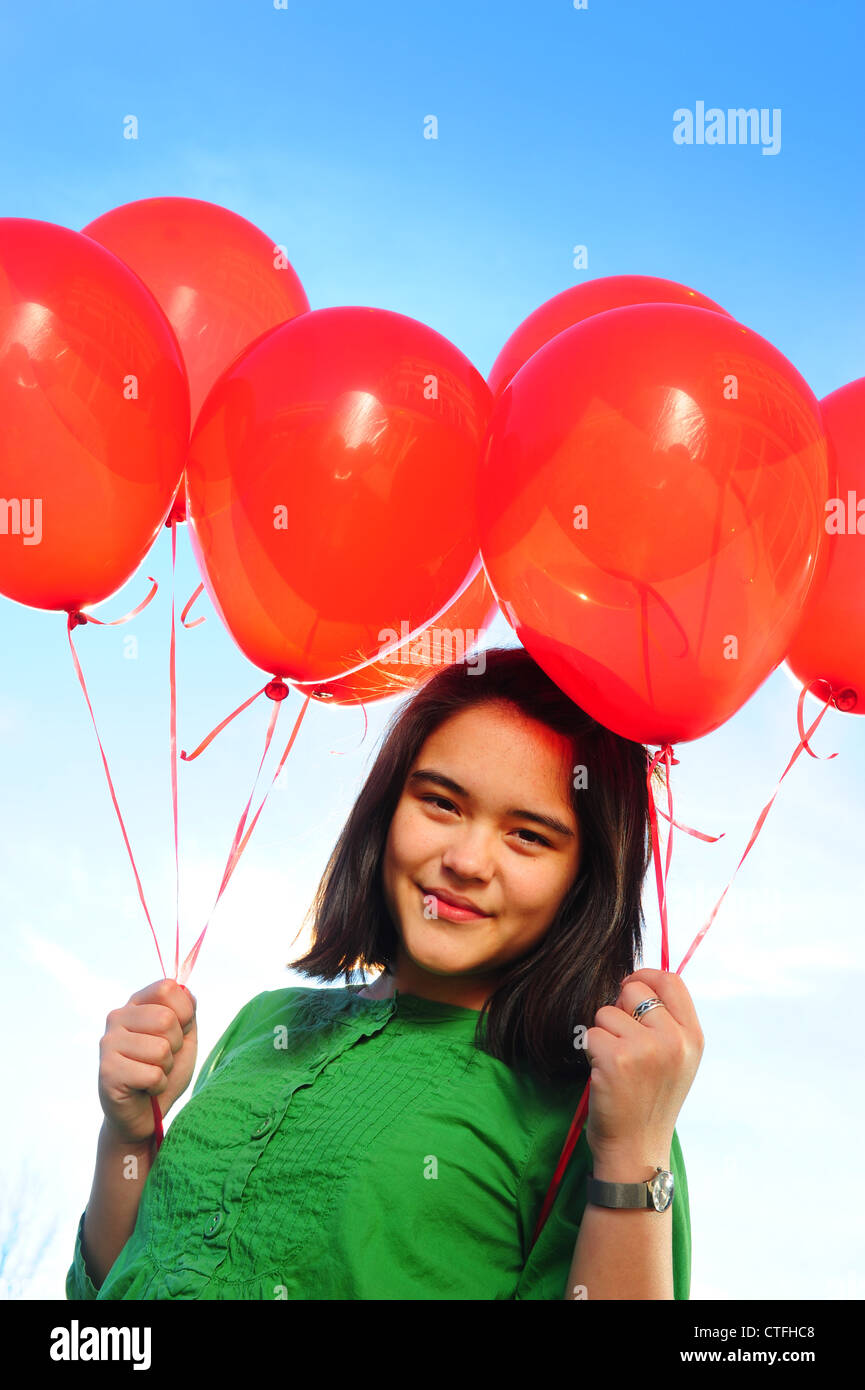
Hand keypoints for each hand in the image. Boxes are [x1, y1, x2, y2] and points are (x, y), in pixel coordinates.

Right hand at [98, 978, 197, 1143]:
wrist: (145, 1112)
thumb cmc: (165, 1070)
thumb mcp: (184, 1035)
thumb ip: (186, 1010)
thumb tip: (185, 991)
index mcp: (136, 1003)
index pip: (167, 987)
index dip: (184, 1013)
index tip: (177, 1032)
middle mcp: (117, 1017)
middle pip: (166, 1019)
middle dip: (175, 1045)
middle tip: (162, 1060)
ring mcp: (108, 1044)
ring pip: (161, 1049)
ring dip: (166, 1068)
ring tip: (151, 1074)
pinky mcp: (107, 1072)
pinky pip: (153, 1075)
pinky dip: (158, 1086)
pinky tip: (144, 1089)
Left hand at [584, 968, 703, 1163]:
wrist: (636, 1151)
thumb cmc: (649, 1102)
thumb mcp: (676, 1061)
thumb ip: (665, 1023)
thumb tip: (634, 982)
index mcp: (692, 1037)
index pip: (671, 980)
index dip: (644, 976)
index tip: (628, 987)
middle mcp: (674, 1040)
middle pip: (632, 990)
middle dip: (618, 1010)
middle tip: (622, 1044)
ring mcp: (646, 1049)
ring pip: (605, 1013)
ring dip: (602, 1036)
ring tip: (616, 1067)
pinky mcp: (616, 1059)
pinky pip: (590, 1034)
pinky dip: (589, 1053)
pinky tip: (604, 1077)